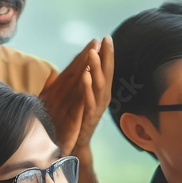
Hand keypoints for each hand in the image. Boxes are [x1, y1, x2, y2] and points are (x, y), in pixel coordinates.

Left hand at [39, 36, 113, 152]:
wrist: (75, 145)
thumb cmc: (77, 120)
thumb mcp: (77, 98)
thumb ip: (78, 84)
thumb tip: (77, 67)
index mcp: (99, 92)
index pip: (104, 69)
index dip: (106, 54)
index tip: (105, 38)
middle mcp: (102, 98)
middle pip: (106, 74)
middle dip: (106, 56)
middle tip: (105, 40)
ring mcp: (96, 108)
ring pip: (99, 85)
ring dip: (95, 69)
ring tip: (92, 53)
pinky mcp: (88, 117)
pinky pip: (88, 101)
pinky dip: (87, 88)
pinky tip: (84, 76)